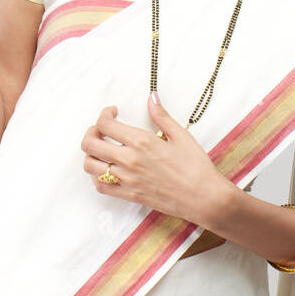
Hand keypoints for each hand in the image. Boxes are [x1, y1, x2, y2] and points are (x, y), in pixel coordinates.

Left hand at [80, 95, 233, 228]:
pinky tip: (106, 170)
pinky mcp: (130, 195)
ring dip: (91, 154)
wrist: (204, 198)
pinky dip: (97, 177)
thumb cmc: (196, 166)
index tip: (112, 113)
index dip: (103, 115)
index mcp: (141, 142)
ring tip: (102, 149)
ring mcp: (127, 179)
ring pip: (90, 166)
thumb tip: (152, 97)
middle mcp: (129, 160)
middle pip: (90, 144)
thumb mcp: (181, 135)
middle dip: (91, 132)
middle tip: (101, 129)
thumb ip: (161, 116)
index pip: (105, 125)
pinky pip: (101, 186)